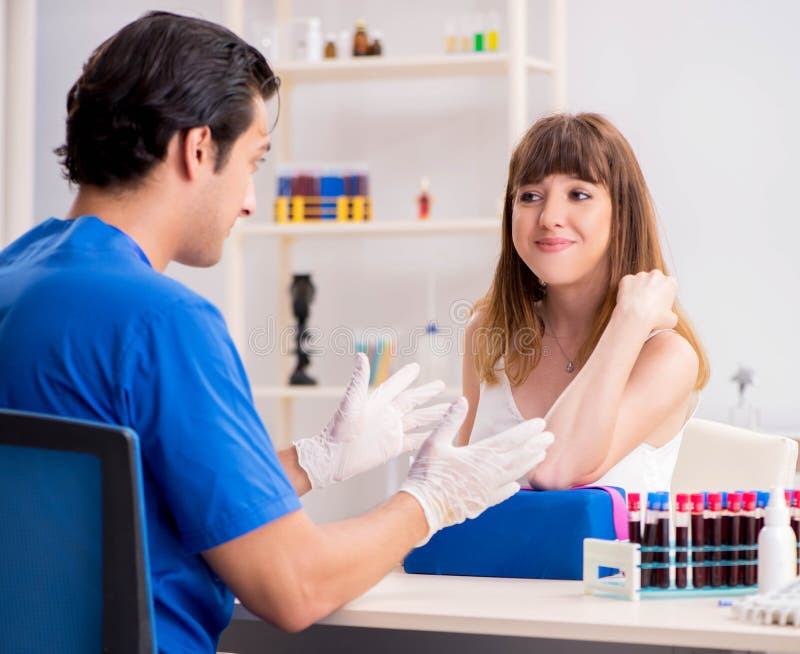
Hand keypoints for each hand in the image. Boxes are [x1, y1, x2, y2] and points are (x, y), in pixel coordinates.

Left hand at [293, 353, 449, 488]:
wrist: (333, 457)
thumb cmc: (338, 429)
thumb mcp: (351, 403)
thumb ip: (359, 380)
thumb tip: (360, 355)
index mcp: (377, 402)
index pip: (395, 386)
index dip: (405, 377)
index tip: (416, 367)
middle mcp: (386, 414)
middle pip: (412, 401)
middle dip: (427, 393)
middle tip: (442, 384)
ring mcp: (391, 431)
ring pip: (418, 420)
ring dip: (434, 414)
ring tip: (451, 408)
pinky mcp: (392, 447)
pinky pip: (415, 440)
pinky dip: (428, 436)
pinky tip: (441, 433)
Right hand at [400, 398, 553, 544]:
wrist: (422, 509)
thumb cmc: (426, 475)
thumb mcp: (434, 442)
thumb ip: (450, 420)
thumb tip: (462, 400)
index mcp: (479, 455)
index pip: (510, 440)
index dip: (527, 431)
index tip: (541, 423)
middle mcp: (489, 473)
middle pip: (518, 456)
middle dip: (535, 445)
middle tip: (550, 437)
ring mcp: (487, 490)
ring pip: (514, 474)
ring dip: (529, 463)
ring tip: (541, 455)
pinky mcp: (481, 503)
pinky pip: (502, 494)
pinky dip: (511, 487)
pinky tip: (516, 484)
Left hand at [615, 270, 677, 332]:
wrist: (634, 317)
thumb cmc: (654, 318)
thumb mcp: (671, 319)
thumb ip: (670, 313)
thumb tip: (667, 315)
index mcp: (670, 282)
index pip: (668, 286)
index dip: (663, 294)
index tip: (659, 302)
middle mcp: (656, 275)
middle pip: (654, 280)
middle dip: (651, 288)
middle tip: (647, 302)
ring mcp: (640, 276)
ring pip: (640, 281)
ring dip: (639, 289)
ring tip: (636, 303)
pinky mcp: (626, 279)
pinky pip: (627, 284)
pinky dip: (627, 290)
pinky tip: (628, 301)